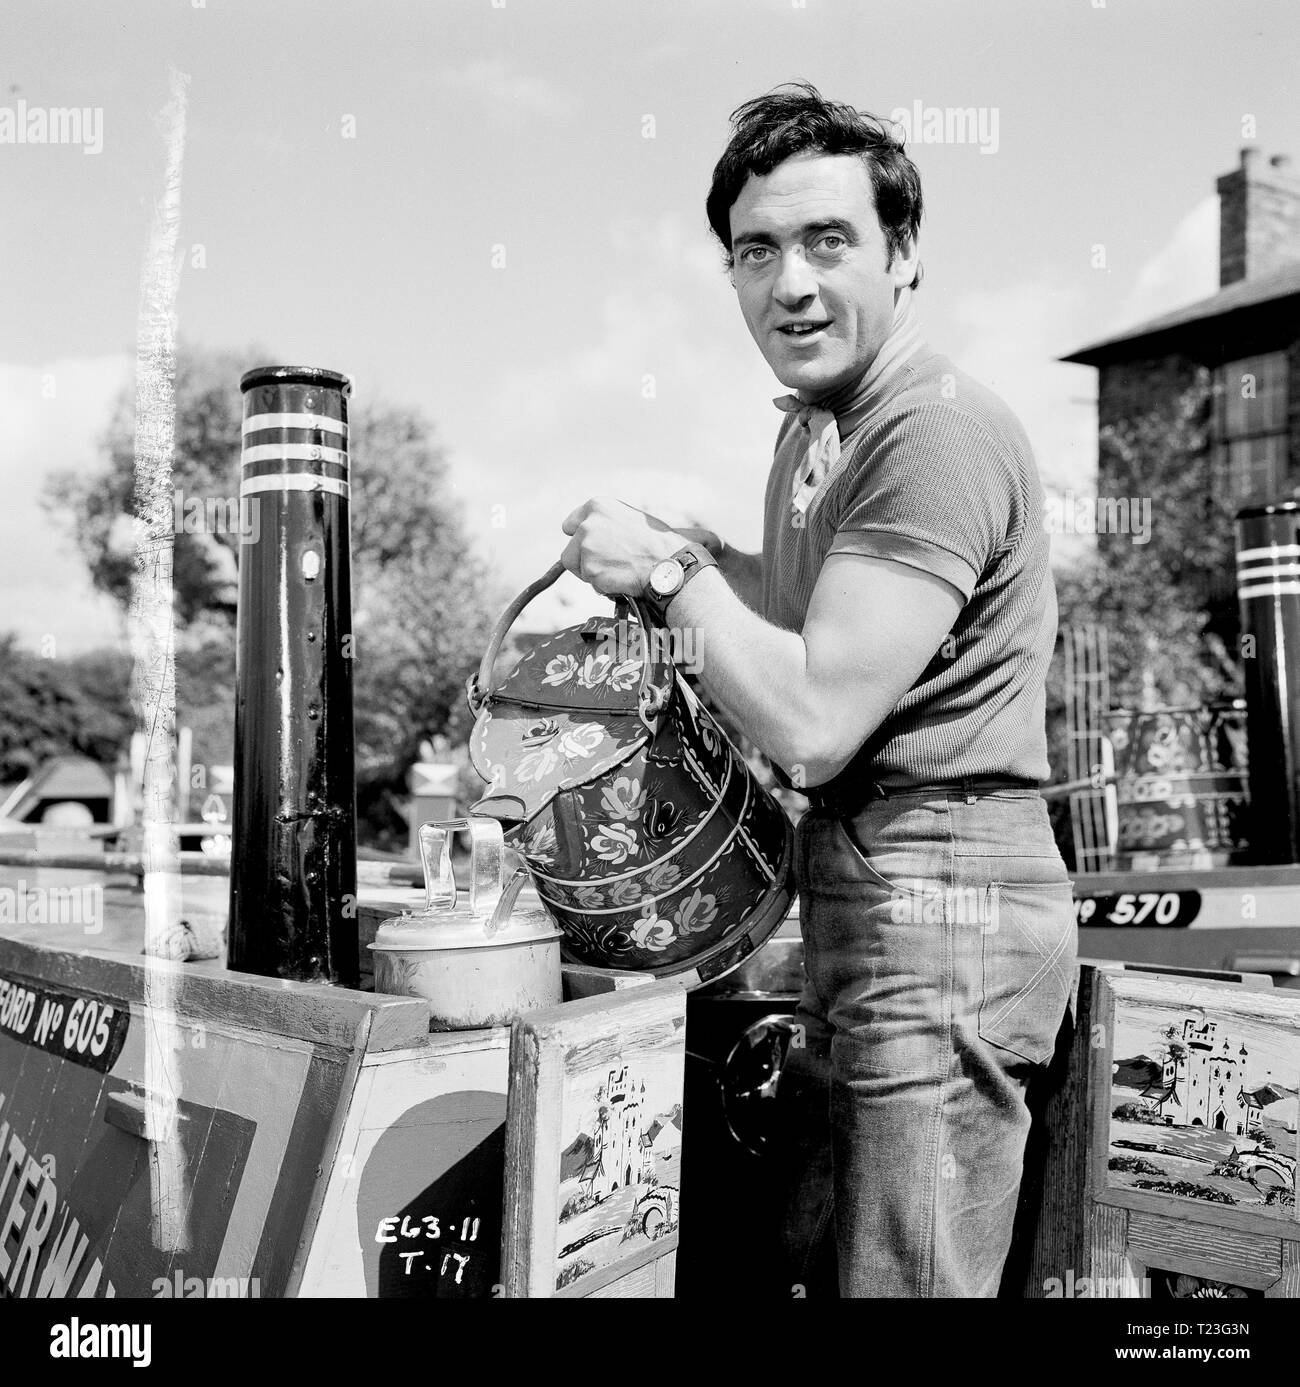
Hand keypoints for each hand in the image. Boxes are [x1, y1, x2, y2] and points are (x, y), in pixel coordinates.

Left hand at [560, 497, 685, 596]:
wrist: (668, 563)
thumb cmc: (658, 543)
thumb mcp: (631, 519)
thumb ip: (608, 524)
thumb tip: (596, 536)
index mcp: (598, 506)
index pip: (571, 524)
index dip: (579, 539)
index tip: (588, 547)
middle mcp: (588, 524)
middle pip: (571, 550)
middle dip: (585, 560)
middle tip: (609, 565)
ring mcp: (587, 547)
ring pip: (577, 568)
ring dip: (594, 574)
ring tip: (619, 571)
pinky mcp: (589, 569)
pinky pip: (591, 583)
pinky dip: (603, 586)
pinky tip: (622, 580)